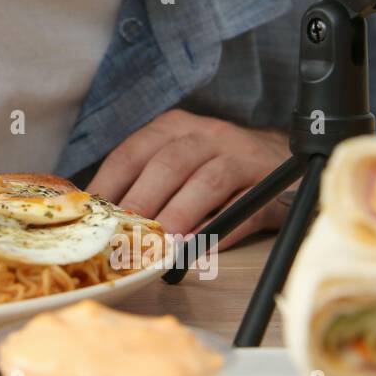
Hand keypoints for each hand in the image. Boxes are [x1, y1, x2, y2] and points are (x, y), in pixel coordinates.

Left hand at [86, 109, 293, 248]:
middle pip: (169, 164)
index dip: (110, 185)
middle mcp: (207, 134)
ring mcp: (242, 155)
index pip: (133, 152)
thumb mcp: (177, 161)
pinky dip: (220, 230)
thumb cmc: (213, 167)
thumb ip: (144, 180)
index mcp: (173, 127)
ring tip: (165, 242)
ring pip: (208, 181)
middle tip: (127, 234)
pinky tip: (201, 247)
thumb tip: (101, 215)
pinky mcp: (269, 183)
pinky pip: (244, 207)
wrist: (281, 160)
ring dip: (183, 214)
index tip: (95, 215)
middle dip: (145, 201)